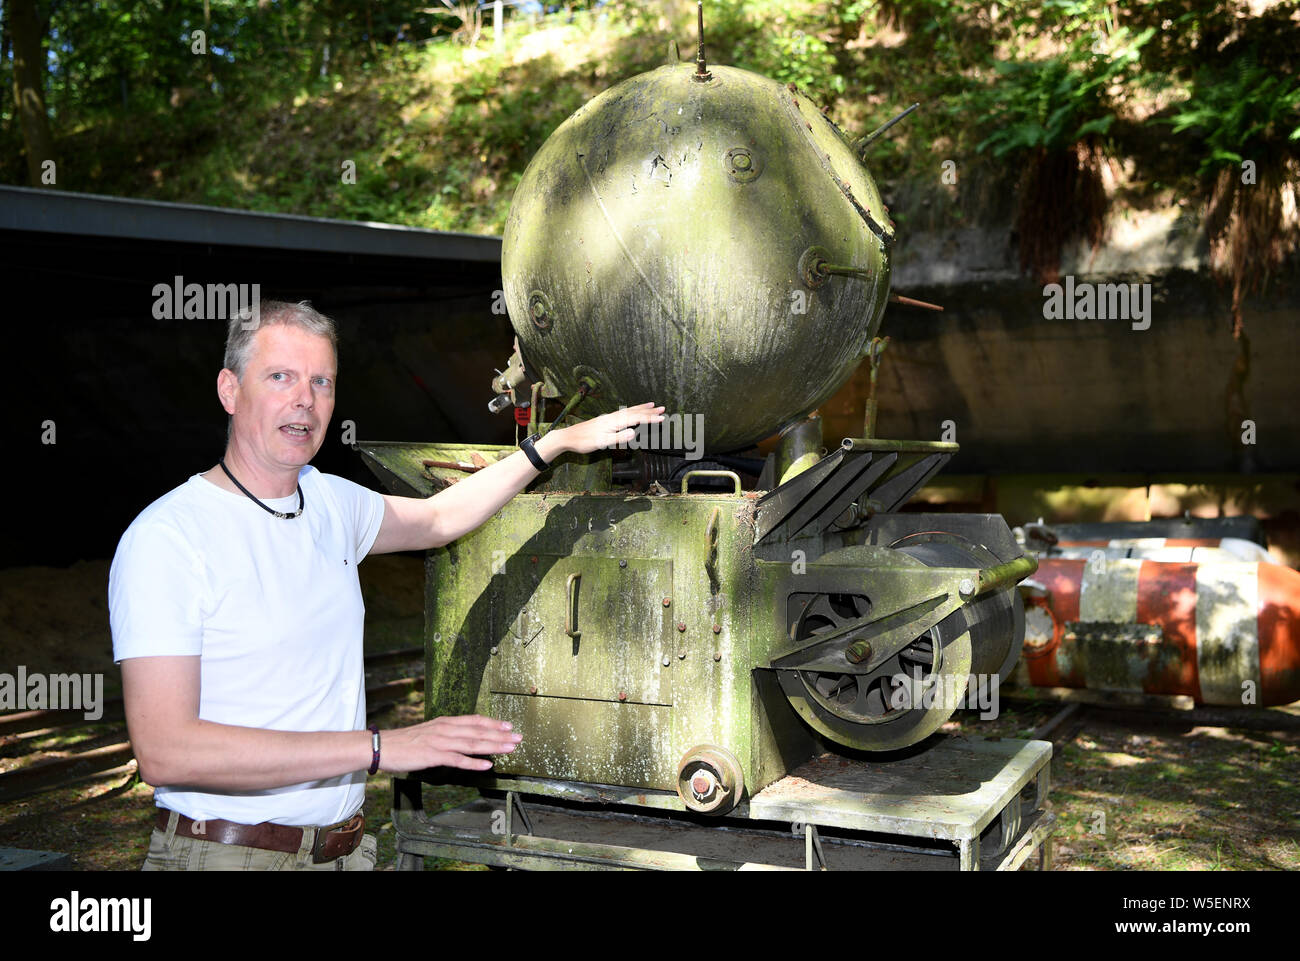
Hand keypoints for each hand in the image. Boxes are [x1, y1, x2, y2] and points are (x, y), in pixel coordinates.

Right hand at [380, 714, 521, 772]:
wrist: (382, 747)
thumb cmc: (404, 742)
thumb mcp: (428, 732)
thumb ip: (445, 734)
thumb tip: (461, 738)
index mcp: (445, 722)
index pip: (474, 720)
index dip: (493, 723)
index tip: (509, 725)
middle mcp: (445, 729)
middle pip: (478, 731)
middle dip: (500, 734)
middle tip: (519, 737)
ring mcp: (440, 741)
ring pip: (472, 743)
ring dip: (494, 746)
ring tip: (510, 748)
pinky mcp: (433, 755)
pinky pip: (458, 759)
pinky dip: (474, 762)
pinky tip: (487, 765)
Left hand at [558, 402, 664, 454]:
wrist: (568, 437)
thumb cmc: (584, 441)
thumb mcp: (602, 443)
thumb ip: (618, 438)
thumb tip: (633, 433)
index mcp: (613, 422)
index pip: (635, 418)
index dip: (649, 418)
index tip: (662, 418)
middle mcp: (612, 417)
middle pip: (634, 411)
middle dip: (649, 410)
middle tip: (662, 408)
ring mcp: (609, 417)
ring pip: (629, 410)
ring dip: (642, 408)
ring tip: (652, 405)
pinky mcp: (606, 419)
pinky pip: (624, 412)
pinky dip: (632, 410)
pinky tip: (633, 412)